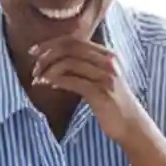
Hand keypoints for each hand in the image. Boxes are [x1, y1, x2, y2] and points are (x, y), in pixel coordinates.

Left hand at [30, 36, 148, 142]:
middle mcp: (108, 61)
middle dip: (47, 54)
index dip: (51, 43)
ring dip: (48, 70)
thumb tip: (53, 63)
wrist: (131, 125)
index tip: (34, 51)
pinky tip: (47, 85)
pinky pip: (72, 81)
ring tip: (38, 79)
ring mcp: (106, 76)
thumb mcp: (100, 78)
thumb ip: (83, 67)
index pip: (74, 40)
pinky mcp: (101, 92)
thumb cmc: (112, 103)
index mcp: (107, 54)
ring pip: (69, 63)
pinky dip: (55, 81)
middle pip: (70, 48)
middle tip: (34, 66)